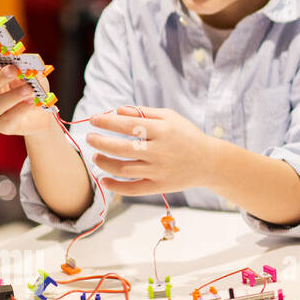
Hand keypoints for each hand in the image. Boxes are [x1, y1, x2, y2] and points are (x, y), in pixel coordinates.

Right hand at [0, 48, 57, 136]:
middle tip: (12, 70)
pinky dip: (20, 109)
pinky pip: (8, 118)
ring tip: (28, 89)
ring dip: (13, 95)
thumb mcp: (35, 78)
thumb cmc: (34, 92)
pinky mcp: (2, 126)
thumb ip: (30, 70)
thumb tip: (28, 63)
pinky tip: (31, 102)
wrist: (42, 116)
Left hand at [86, 106, 214, 196]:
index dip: (107, 122)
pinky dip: (115, 186)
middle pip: (121, 147)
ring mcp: (159, 170)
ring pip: (122, 169)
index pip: (128, 125)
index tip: (93, 119)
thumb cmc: (187, 136)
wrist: (210, 162)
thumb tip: (117, 111)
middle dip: (100, 142)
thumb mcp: (171, 118)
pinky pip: (132, 189)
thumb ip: (144, 112)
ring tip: (96, 156)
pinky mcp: (160, 186)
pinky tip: (104, 179)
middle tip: (89, 138)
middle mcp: (159, 151)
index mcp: (162, 130)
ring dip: (103, 162)